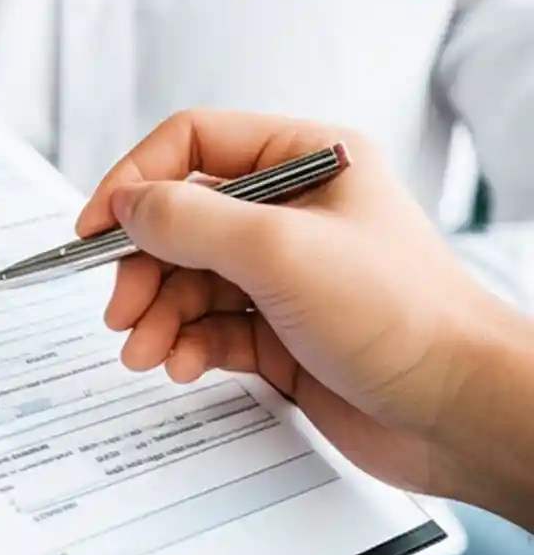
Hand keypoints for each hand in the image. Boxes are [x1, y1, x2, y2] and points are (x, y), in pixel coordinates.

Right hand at [74, 110, 494, 496]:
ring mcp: (284, 273)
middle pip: (180, 220)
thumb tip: (126, 205)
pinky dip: (185, 344)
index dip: (136, 179)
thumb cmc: (401, 315)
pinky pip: (209, 326)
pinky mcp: (280, 331)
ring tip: (144, 351)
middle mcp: (291, 211)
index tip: (96, 225)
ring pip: (187, 279)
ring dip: (156, 314)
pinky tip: (181, 365)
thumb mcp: (279, 249)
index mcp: (306, 160)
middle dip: (143, 266)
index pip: (193, 143)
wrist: (459, 412)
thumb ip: (189, 219)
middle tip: (120, 309)